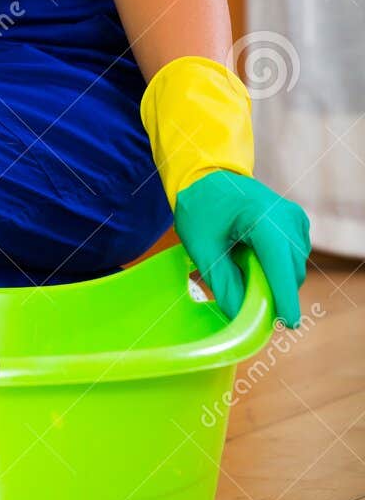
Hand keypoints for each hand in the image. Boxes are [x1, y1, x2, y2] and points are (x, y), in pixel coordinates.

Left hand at [174, 169, 310, 326]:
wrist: (208, 176)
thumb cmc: (201, 208)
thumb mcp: (202, 247)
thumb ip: (223, 283)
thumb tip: (240, 317)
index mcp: (262, 217)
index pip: (279, 264)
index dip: (284, 296)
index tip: (289, 323)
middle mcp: (287, 216)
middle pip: (290, 271)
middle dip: (272, 290)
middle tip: (242, 292)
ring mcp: (296, 218)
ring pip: (294, 268)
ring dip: (273, 277)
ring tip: (241, 261)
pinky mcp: (298, 223)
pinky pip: (293, 258)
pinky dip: (277, 266)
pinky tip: (253, 254)